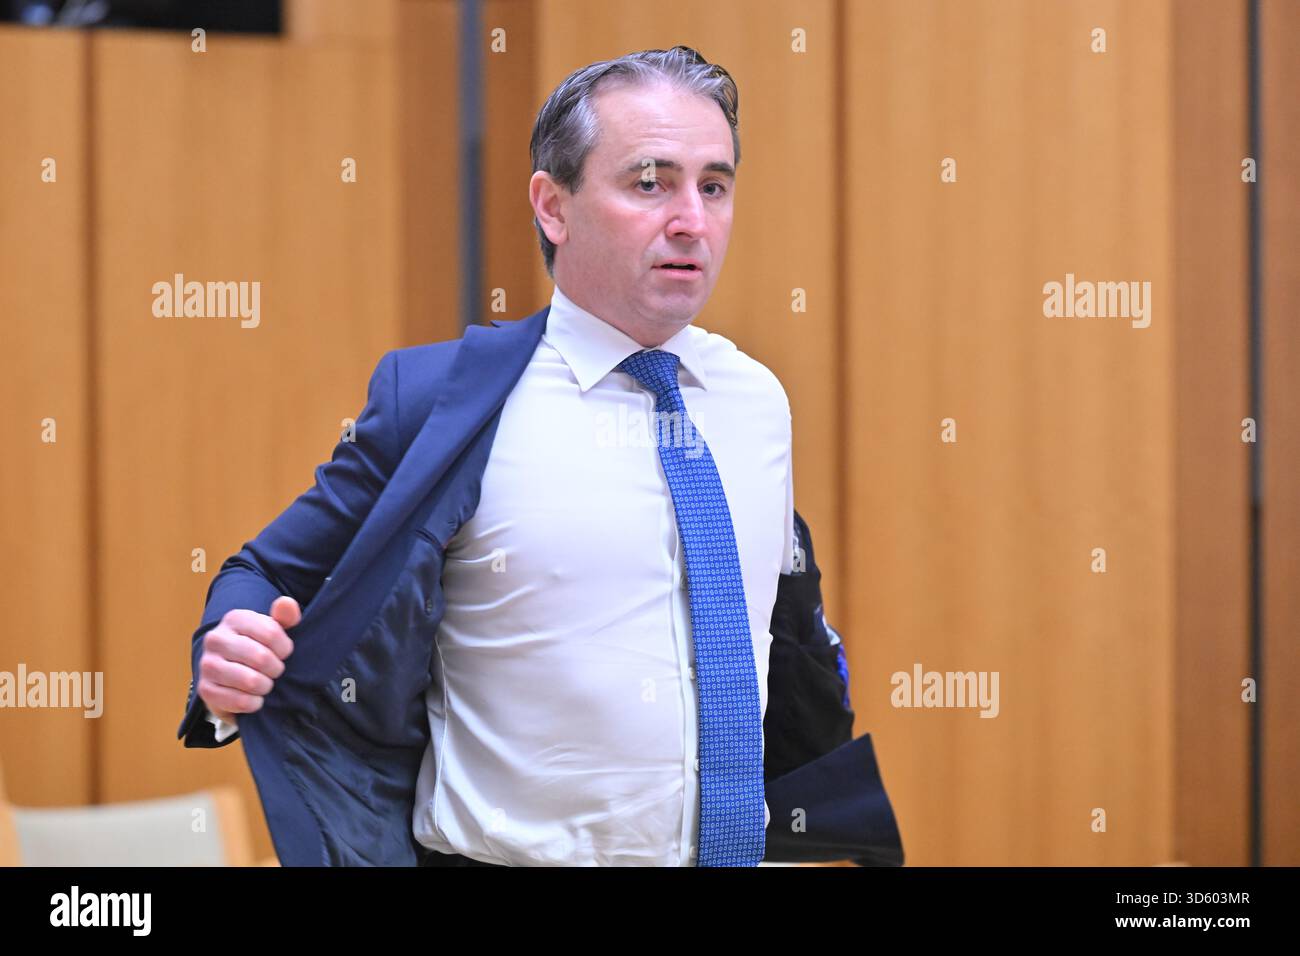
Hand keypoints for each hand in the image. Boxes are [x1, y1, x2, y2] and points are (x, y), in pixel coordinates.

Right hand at [198, 595, 298, 720]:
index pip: (272, 633)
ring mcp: (207, 664)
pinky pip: (239, 701)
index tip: (283, 654)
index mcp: (235, 618)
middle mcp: (216, 638)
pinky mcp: (205, 690)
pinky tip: (255, 698)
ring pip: (251, 681)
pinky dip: (254, 703)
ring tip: (265, 684)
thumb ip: (285, 616)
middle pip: (262, 658)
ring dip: (266, 687)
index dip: (285, 649)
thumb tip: (286, 603)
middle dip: (276, 669)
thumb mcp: (274, 629)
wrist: (231, 674)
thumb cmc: (259, 648)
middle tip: (274, 671)